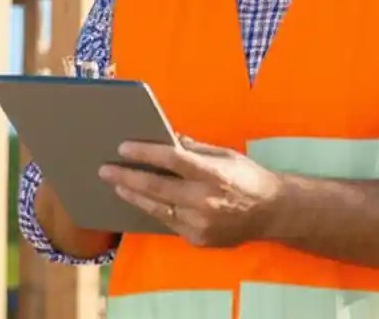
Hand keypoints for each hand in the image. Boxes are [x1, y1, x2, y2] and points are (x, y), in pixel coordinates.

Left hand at [98, 135, 285, 247]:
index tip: (123, 147)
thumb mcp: (225, 156)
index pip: (172, 160)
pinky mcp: (198, 239)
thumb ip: (195, 149)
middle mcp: (205, 200)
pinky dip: (154, 211)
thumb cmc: (248, 177)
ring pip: (157, 209)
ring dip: (134, 196)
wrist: (272, 213)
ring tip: (117, 185)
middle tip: (106, 169)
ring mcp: (200, 223)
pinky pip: (169, 223)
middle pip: (157, 187)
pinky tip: (141, 201)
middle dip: (127, 176)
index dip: (145, 152)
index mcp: (213, 174)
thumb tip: (168, 138)